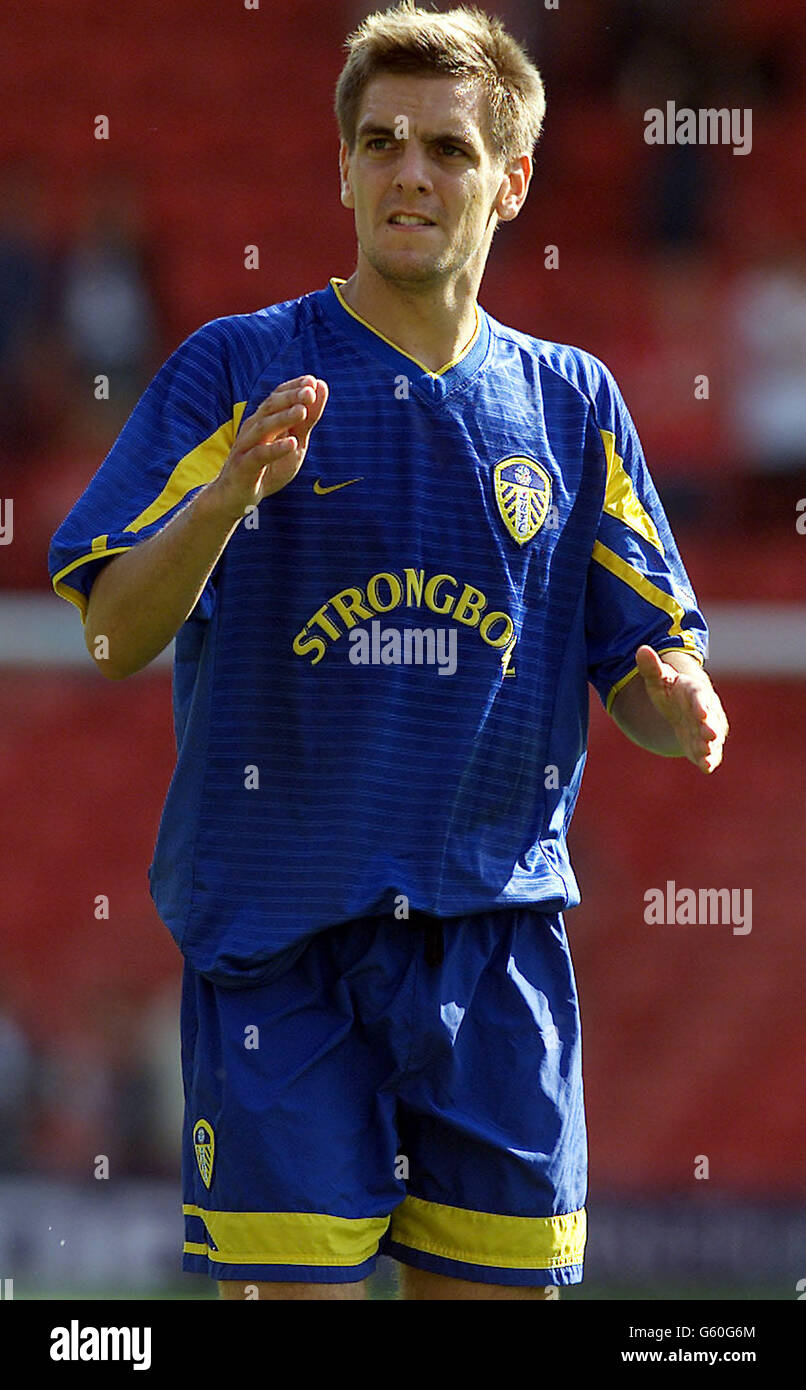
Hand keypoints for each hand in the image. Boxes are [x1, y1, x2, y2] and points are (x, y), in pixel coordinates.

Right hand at [212, 375, 328, 519]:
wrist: (238, 497)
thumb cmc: (268, 468)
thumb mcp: (295, 443)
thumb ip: (308, 419)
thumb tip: (321, 386)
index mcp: (264, 420)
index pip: (277, 397)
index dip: (293, 388)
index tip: (312, 381)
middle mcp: (253, 428)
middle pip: (270, 408)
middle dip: (290, 398)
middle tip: (309, 392)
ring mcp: (246, 446)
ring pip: (264, 427)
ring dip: (284, 418)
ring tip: (302, 412)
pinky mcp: (243, 467)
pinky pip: (259, 455)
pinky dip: (275, 449)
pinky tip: (291, 443)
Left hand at [635, 645, 728, 773]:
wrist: (681, 705)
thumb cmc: (670, 690)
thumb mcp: (658, 678)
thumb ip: (651, 667)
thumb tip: (641, 649)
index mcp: (695, 691)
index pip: (699, 697)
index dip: (700, 705)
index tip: (701, 712)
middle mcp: (706, 710)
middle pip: (710, 720)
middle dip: (709, 728)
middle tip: (709, 735)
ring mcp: (707, 728)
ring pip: (711, 738)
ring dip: (710, 746)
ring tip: (706, 756)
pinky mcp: (704, 744)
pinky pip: (710, 752)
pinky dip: (709, 760)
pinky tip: (706, 768)